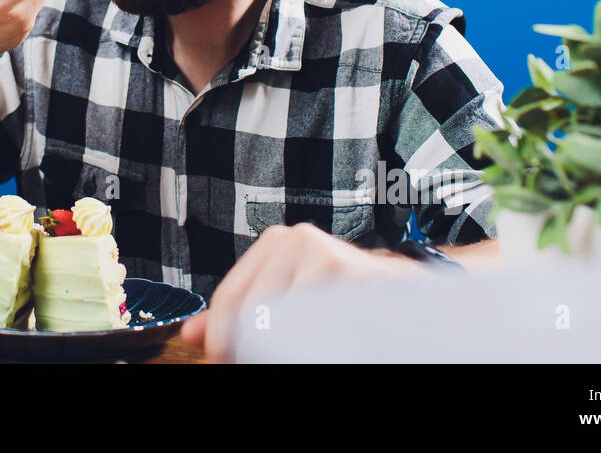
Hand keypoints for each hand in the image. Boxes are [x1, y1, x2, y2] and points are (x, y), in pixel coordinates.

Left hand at [178, 222, 422, 362]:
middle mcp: (297, 240)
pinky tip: (326, 345)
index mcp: (275, 243)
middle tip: (270, 357)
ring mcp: (326, 254)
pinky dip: (316, 346)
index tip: (226, 360)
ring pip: (282, 326)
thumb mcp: (286, 296)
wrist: (410, 292)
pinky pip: (315, 330)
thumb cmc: (341, 297)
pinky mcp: (351, 275)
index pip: (229, 301)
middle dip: (256, 350)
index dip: (225, 341)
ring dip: (288, 349)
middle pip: (253, 316)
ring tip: (304, 347)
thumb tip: (191, 333)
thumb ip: (239, 313)